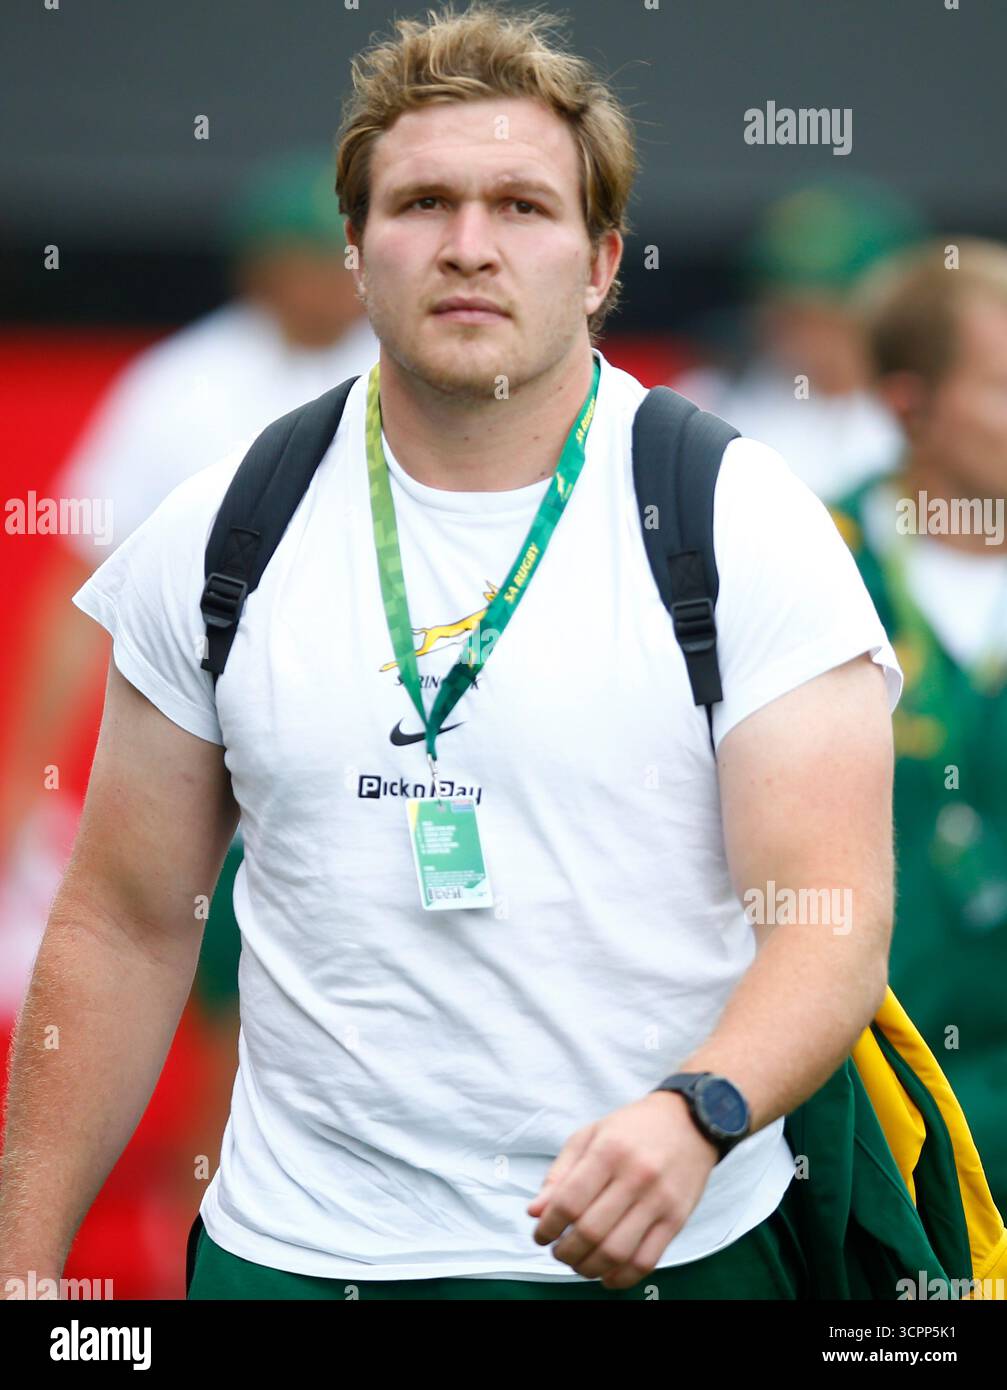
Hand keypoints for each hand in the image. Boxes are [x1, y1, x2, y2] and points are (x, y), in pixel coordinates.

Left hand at [526, 1091, 719, 1289]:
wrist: (690, 1122)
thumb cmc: (632, 1128)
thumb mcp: (590, 1136)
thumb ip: (560, 1174)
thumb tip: (535, 1213)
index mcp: (608, 1151)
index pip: (569, 1201)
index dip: (548, 1226)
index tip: (541, 1234)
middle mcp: (635, 1176)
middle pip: (591, 1231)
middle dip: (565, 1251)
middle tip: (558, 1251)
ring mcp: (659, 1200)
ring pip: (617, 1252)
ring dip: (589, 1268)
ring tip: (579, 1262)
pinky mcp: (677, 1219)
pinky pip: (646, 1261)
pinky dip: (622, 1277)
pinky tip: (607, 1275)